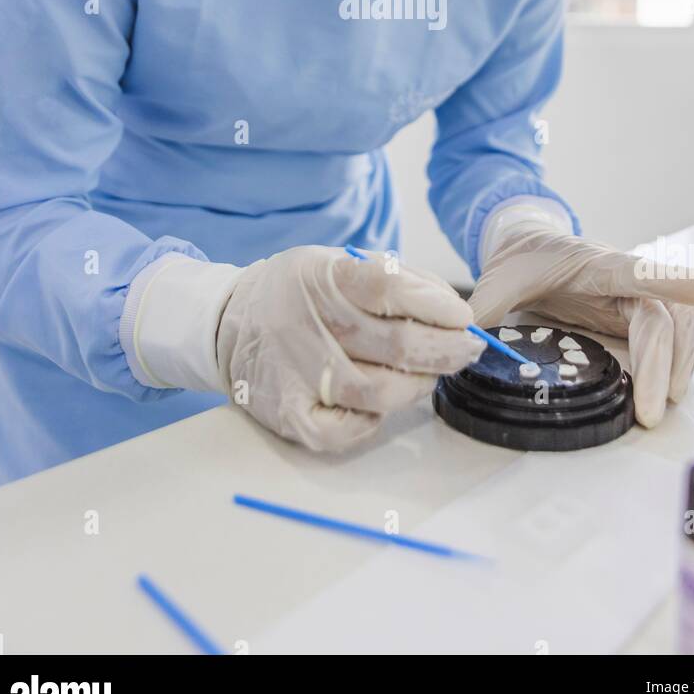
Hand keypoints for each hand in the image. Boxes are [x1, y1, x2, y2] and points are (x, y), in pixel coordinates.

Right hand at [217, 245, 483, 451]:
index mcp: (323, 278)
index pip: (389, 288)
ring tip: (427, 374)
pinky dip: (373, 421)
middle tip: (465, 349)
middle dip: (447, 349)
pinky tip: (381, 405)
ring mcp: (297, 373)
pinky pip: (345, 431)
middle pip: (397, 345)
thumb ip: (394, 278)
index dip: (435, 304)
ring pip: (380, 392)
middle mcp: (308, 325)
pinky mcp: (289, 412)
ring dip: (418, 385)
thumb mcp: (337, 262)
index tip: (461, 315)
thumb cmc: (299, 292)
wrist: (228, 322)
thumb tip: (453, 309)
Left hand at [470, 223, 693, 426]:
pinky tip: (669, 388)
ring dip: (678, 364)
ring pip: (677, 325)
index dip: (678, 280)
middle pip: (660, 316)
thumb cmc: (520, 260)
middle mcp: (624, 278)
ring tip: (664, 405)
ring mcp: (635, 296)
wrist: (530, 243)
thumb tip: (464, 342)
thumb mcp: (496, 280)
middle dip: (662, 364)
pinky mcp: (637, 313)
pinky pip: (672, 333)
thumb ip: (483, 309)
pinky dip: (676, 361)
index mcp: (594, 263)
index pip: (640, 270)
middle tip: (651, 412)